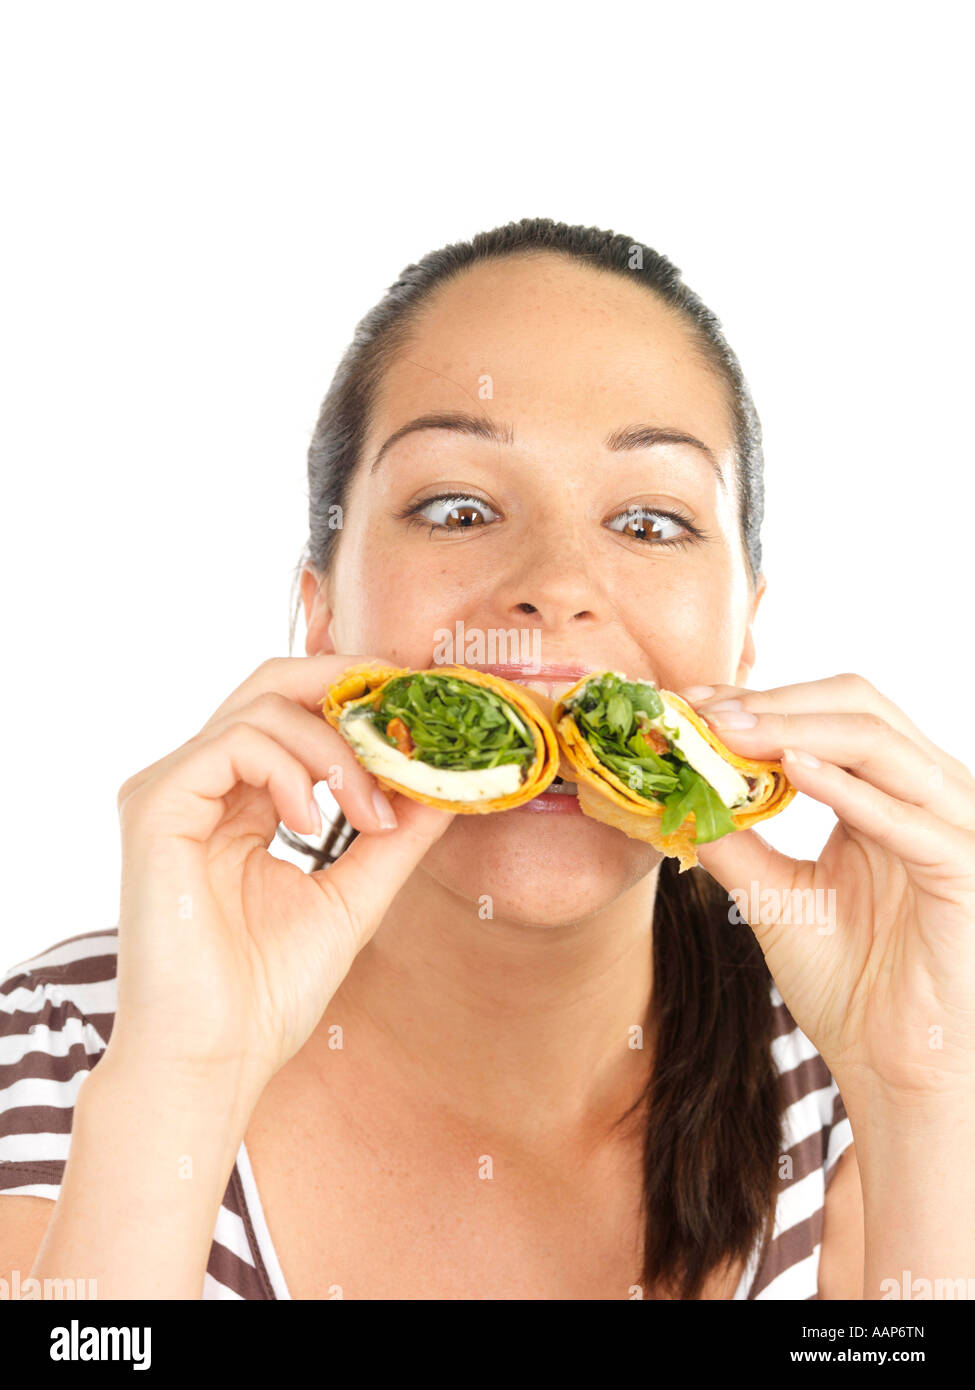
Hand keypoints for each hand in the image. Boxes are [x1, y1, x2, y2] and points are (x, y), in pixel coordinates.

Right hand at [109, 655, 453, 1091]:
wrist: (212, 1059)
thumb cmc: (266, 992)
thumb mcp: (354, 896)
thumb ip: (395, 837)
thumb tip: (447, 784)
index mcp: (236, 801)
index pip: (296, 712)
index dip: (361, 699)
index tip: (426, 715)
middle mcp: (198, 783)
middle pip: (273, 682)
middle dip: (351, 685)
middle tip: (411, 713)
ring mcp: (172, 789)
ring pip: (264, 705)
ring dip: (337, 750)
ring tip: (368, 812)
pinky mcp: (155, 804)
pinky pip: (235, 743)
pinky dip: (291, 770)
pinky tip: (311, 824)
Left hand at [680, 673, 974, 1109]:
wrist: (897, 1073)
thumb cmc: (851, 987)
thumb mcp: (774, 899)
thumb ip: (735, 842)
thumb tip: (675, 793)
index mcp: (887, 795)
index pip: (829, 715)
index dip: (761, 701)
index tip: (690, 706)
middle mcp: (927, 797)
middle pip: (859, 706)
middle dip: (776, 702)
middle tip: (703, 713)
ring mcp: (955, 829)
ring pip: (883, 745)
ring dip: (799, 729)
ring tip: (729, 731)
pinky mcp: (968, 874)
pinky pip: (913, 820)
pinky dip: (850, 790)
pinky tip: (791, 771)